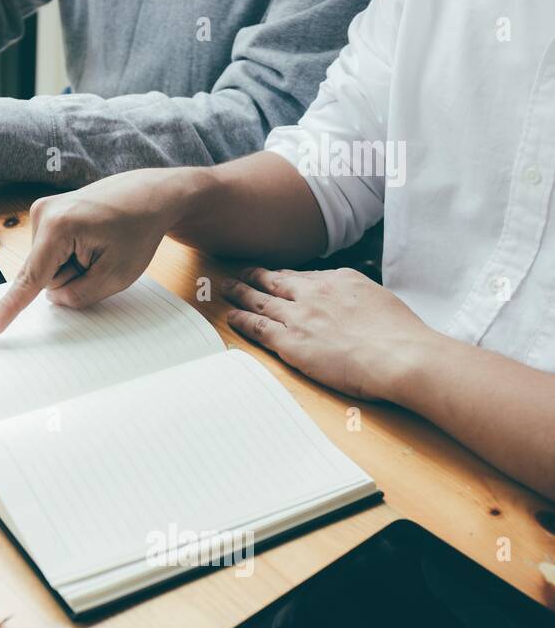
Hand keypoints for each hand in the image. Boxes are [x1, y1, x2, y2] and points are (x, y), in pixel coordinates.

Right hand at [0, 169, 194, 334]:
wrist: (150, 196)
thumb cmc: (139, 228)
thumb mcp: (117, 275)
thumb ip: (80, 296)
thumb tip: (53, 297)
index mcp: (59, 227)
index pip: (31, 279)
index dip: (11, 308)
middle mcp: (43, 214)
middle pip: (44, 274)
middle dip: (72, 275)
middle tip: (102, 256)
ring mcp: (43, 210)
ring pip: (48, 265)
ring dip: (74, 264)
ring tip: (99, 244)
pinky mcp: (47, 213)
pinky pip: (51, 252)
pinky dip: (71, 254)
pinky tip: (91, 239)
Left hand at [223, 266, 439, 399]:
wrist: (400, 355)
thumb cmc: (401, 335)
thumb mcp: (379, 299)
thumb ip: (358, 297)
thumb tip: (354, 304)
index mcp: (339, 280)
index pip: (303, 276)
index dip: (283, 276)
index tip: (274, 275)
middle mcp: (314, 293)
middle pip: (275, 281)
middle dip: (255, 276)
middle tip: (241, 272)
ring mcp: (299, 316)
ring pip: (259, 300)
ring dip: (239, 293)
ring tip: (226, 289)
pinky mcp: (290, 341)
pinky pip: (256, 327)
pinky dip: (240, 320)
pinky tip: (231, 317)